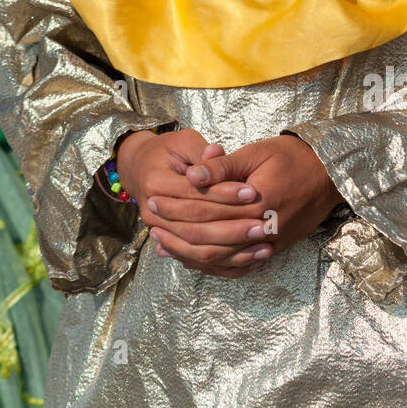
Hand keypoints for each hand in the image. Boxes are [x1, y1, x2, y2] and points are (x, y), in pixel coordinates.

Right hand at [116, 130, 261, 278]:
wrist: (142, 167)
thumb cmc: (167, 151)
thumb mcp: (183, 142)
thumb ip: (202, 152)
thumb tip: (218, 152)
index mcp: (155, 184)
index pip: (194, 194)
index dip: (224, 194)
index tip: (252, 192)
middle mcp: (152, 213)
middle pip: (196, 228)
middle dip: (232, 229)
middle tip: (263, 226)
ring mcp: (160, 232)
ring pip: (198, 251)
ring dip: (233, 252)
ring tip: (264, 247)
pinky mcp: (172, 244)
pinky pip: (200, 262)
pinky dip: (225, 265)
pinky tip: (251, 260)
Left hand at [146, 135, 341, 275]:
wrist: (329, 174)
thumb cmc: (292, 157)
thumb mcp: (256, 153)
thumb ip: (223, 168)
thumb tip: (191, 176)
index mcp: (257, 205)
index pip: (207, 212)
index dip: (177, 207)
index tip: (153, 198)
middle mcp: (263, 231)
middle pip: (210, 241)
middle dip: (177, 233)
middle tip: (150, 223)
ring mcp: (269, 246)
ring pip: (222, 260)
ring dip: (190, 254)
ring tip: (162, 244)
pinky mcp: (272, 251)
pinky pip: (237, 266)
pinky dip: (213, 265)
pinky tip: (192, 260)